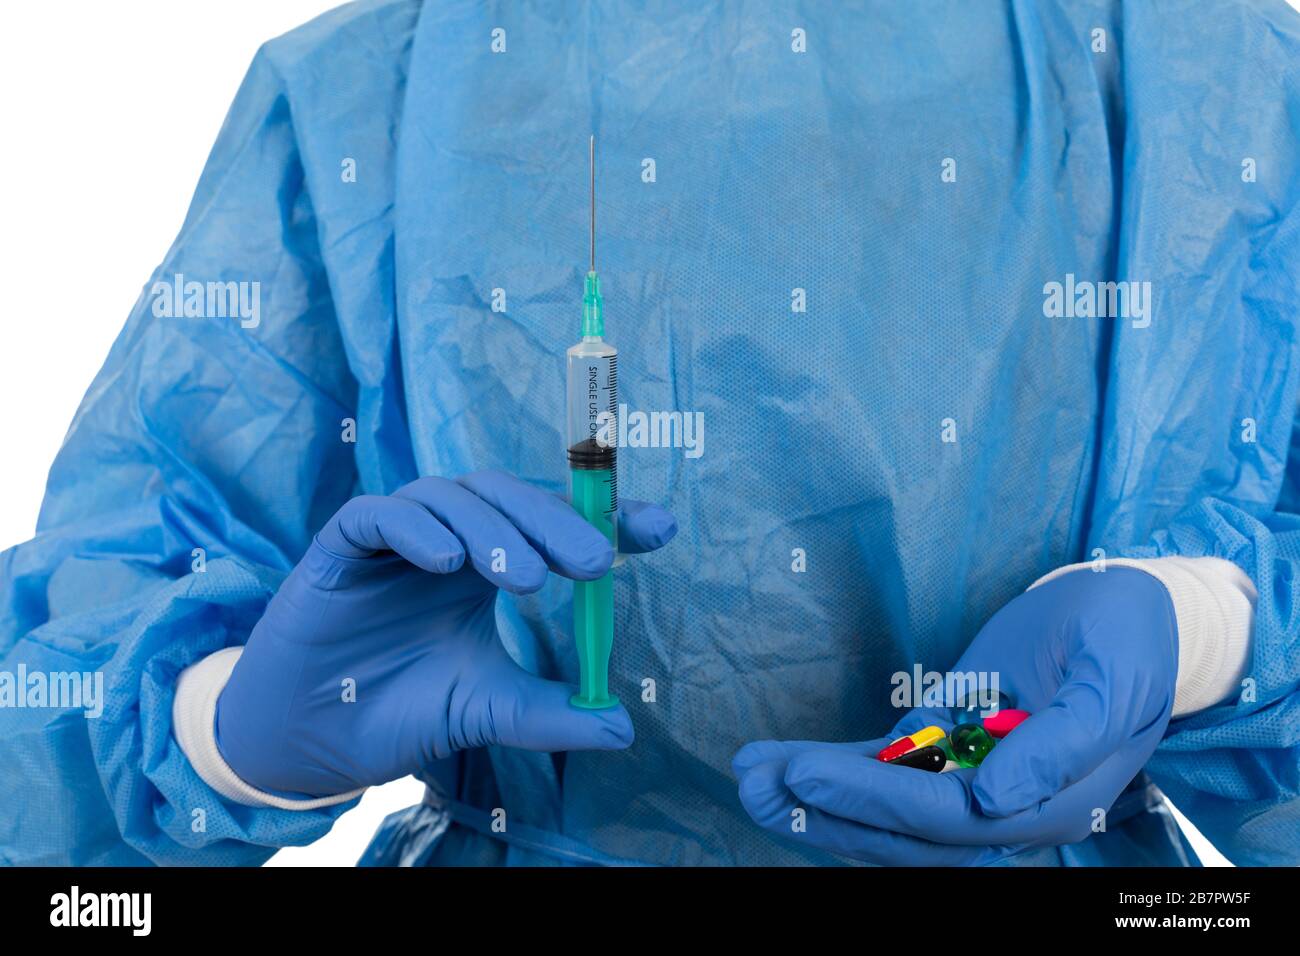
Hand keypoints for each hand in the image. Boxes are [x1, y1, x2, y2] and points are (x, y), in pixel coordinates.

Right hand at [216, 470, 676, 796]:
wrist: (311, 741)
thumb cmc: (400, 711)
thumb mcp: (486, 709)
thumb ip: (549, 713)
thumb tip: (623, 728)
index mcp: (486, 566)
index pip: (550, 523)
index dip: (603, 517)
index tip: (660, 529)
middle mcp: (448, 541)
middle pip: (506, 496)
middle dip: (555, 521)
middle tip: (595, 563)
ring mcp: (395, 539)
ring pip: (451, 496)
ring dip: (493, 529)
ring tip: (527, 580)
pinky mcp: (341, 546)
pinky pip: (379, 514)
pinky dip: (416, 529)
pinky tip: (447, 563)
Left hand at [733, 567, 1177, 863]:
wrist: (1136, 616)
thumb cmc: (1128, 639)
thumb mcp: (1110, 680)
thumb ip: (1061, 743)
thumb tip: (996, 802)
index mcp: (1050, 802)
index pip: (944, 817)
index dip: (870, 800)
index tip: (804, 774)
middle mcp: (1005, 809)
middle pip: (900, 831)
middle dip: (823, 811)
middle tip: (752, 784)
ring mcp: (974, 782)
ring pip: (885, 810)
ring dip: (816, 796)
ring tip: (750, 773)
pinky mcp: (953, 750)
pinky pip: (889, 771)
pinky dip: (836, 768)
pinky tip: (784, 758)